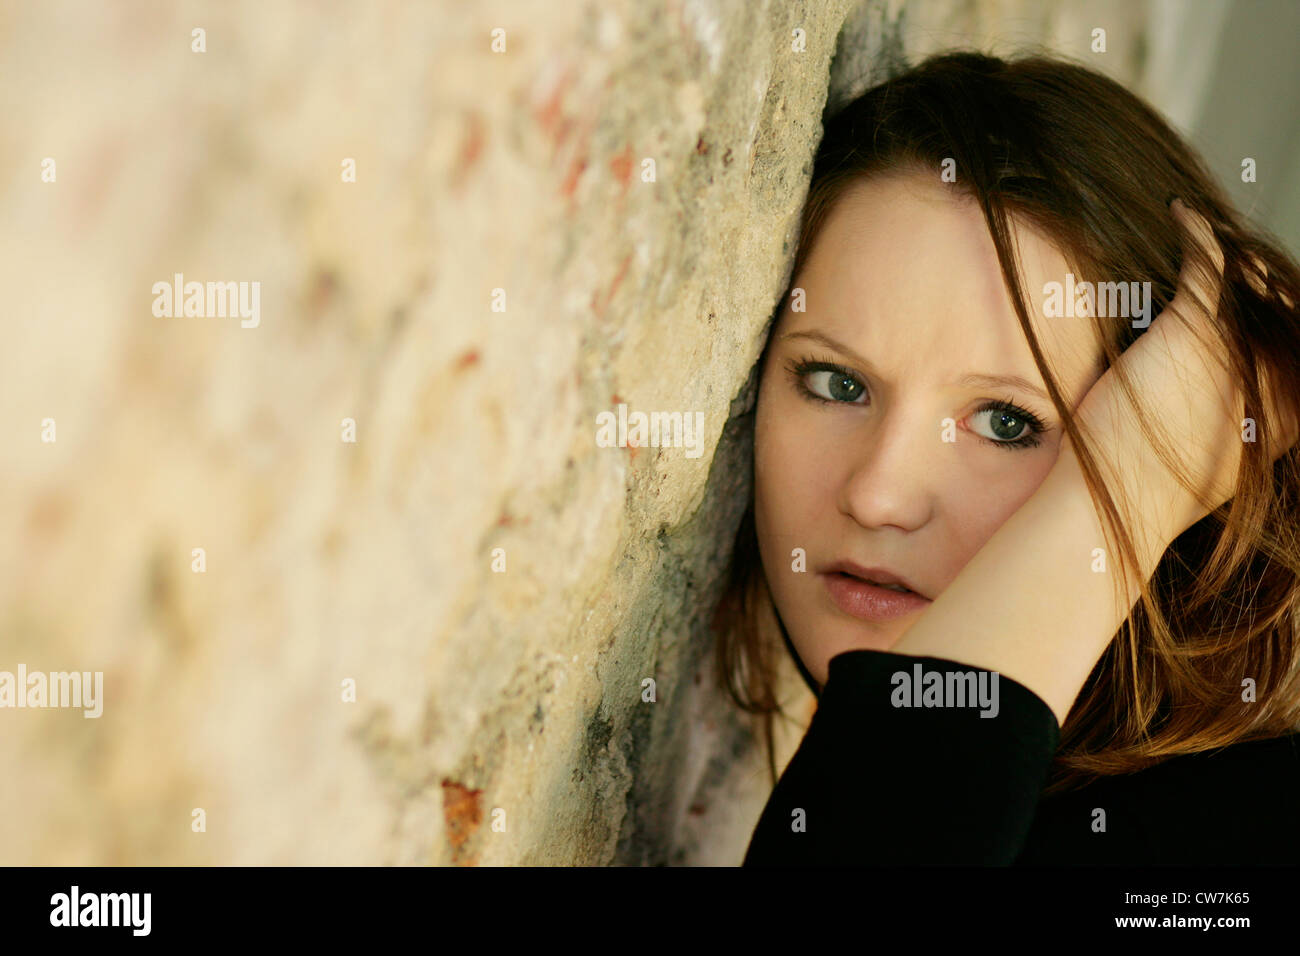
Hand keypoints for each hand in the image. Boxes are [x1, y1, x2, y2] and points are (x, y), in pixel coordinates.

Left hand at [1066, 199, 1297, 553]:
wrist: (1115, 503)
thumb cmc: (1149, 487)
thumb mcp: (1214, 458)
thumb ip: (1236, 421)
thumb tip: (1224, 398)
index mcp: (1290, 412)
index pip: (1298, 342)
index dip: (1287, 314)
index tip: (1269, 296)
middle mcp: (1277, 376)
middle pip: (1284, 308)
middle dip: (1268, 284)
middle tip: (1245, 270)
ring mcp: (1239, 349)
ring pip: (1250, 282)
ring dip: (1235, 259)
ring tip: (1218, 248)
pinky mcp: (1195, 329)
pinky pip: (1207, 264)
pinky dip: (1195, 234)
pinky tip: (1182, 215)